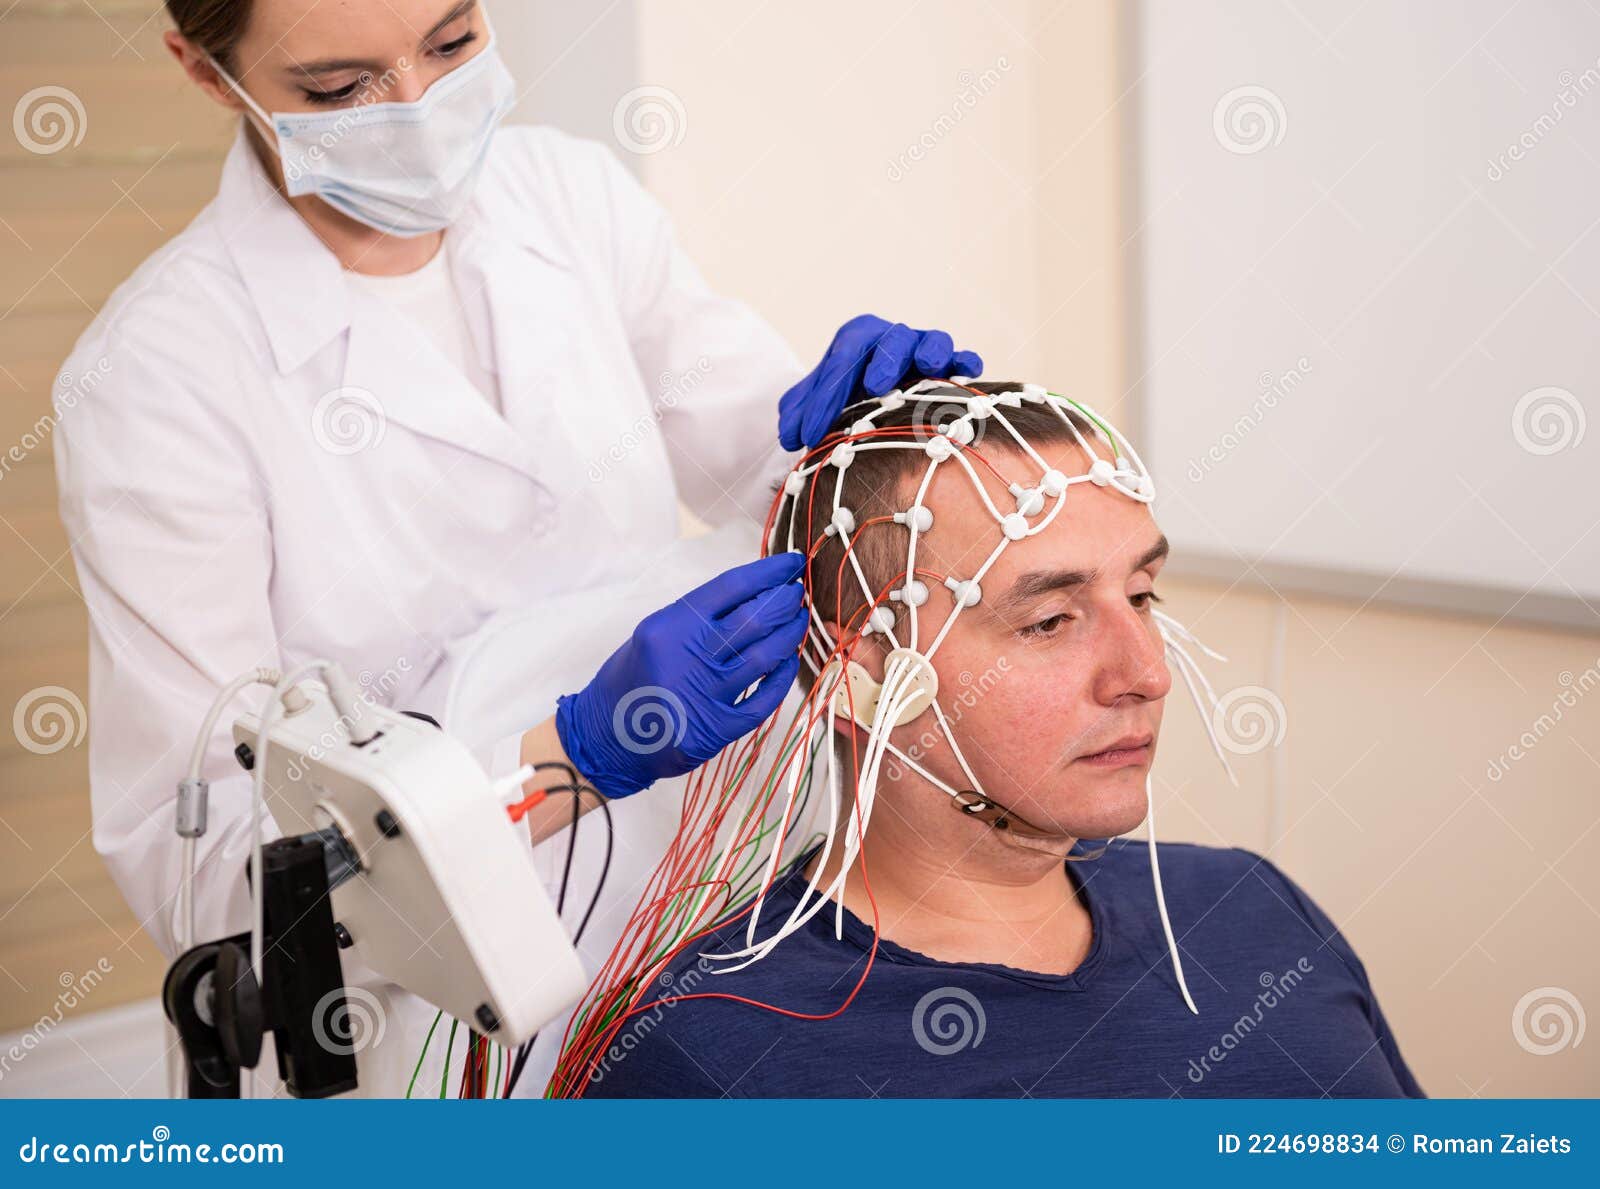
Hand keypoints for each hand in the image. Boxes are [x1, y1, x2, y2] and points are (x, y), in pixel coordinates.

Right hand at [555, 553, 809, 798]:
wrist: (604, 738)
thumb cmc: (632, 680)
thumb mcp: (654, 635)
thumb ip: (699, 617)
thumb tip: (756, 592)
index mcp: (669, 626)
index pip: (731, 586)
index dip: (769, 572)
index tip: (791, 563)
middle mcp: (686, 657)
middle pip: (754, 618)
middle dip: (784, 601)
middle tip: (796, 594)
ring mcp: (702, 696)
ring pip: (766, 656)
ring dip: (790, 635)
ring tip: (798, 621)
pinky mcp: (715, 729)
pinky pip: (764, 699)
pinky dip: (783, 677)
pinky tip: (788, 661)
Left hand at [778, 314, 983, 450]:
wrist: (881, 395)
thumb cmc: (849, 398)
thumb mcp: (819, 402)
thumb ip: (800, 412)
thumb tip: (788, 434)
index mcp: (857, 341)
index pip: (840, 362)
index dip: (823, 399)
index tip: (810, 435)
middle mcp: (891, 340)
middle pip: (890, 339)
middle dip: (884, 361)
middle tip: (876, 386)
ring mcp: (924, 350)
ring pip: (932, 340)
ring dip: (930, 351)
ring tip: (927, 367)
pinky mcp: (951, 365)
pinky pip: (962, 357)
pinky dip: (965, 361)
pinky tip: (967, 373)